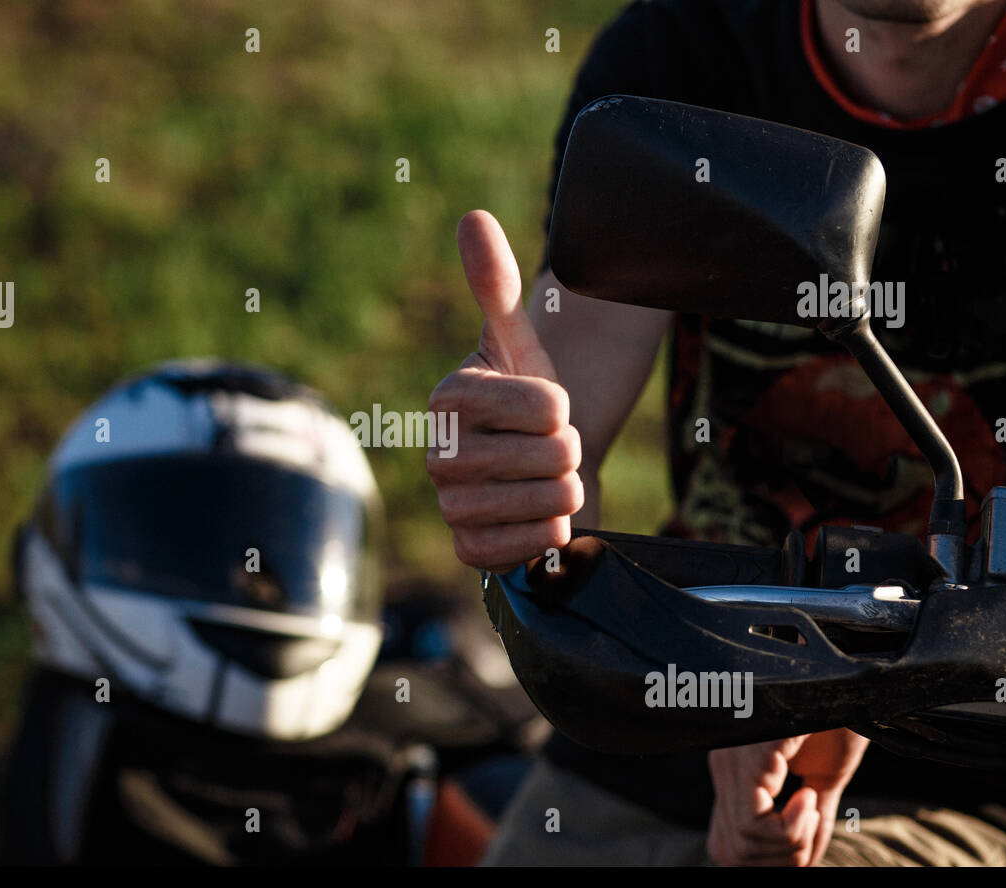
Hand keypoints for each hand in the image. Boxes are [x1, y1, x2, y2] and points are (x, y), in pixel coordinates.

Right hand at [426, 210, 583, 571]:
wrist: (530, 471)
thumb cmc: (526, 403)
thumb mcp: (520, 343)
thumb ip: (497, 285)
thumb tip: (472, 218)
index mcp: (447, 398)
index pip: (548, 405)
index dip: (563, 409)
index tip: (542, 411)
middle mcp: (438, 454)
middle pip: (554, 456)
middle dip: (567, 453)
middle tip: (545, 450)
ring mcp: (450, 507)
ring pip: (551, 500)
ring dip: (564, 492)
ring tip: (541, 482)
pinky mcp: (468, 552)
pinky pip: (531, 546)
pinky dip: (548, 534)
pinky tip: (532, 520)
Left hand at [707, 728, 868, 865]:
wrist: (856, 683)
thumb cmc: (840, 719)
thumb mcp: (824, 780)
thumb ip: (807, 820)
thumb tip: (805, 863)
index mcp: (735, 771)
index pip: (723, 846)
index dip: (770, 860)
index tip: (809, 836)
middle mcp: (723, 765)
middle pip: (733, 851)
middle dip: (783, 858)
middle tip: (814, 826)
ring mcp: (730, 760)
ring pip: (743, 843)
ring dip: (789, 844)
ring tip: (813, 807)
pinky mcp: (747, 756)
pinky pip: (753, 823)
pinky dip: (789, 829)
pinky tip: (809, 798)